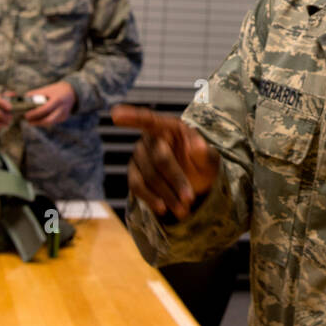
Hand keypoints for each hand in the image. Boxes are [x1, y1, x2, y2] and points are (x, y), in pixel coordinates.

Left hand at [23, 82, 76, 126]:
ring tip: (31, 121)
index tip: (26, 114)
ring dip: (39, 123)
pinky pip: (53, 122)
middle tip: (28, 120)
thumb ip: (35, 94)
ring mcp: (64, 114)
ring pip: (50, 123)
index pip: (45, 109)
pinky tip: (39, 119)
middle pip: (48, 120)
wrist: (72, 92)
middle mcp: (62, 108)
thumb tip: (23, 99)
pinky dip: (44, 121)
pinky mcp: (64, 118)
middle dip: (37, 122)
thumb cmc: (57, 90)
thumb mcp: (47, 89)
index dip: (35, 113)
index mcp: (58, 100)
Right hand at [111, 105, 219, 219]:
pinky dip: (150, 198)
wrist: (196, 181)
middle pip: (159, 159)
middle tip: (190, 199)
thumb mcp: (210, 159)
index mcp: (169, 126)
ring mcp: (139, 156)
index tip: (115, 114)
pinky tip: (163, 209)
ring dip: (166, 194)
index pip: (149, 120)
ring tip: (183, 210)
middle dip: (175, 180)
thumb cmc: (201, 163)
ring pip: (148, 176)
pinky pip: (137, 186)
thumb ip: (204, 152)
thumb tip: (197, 145)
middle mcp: (150, 138)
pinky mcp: (134, 174)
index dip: (132, 116)